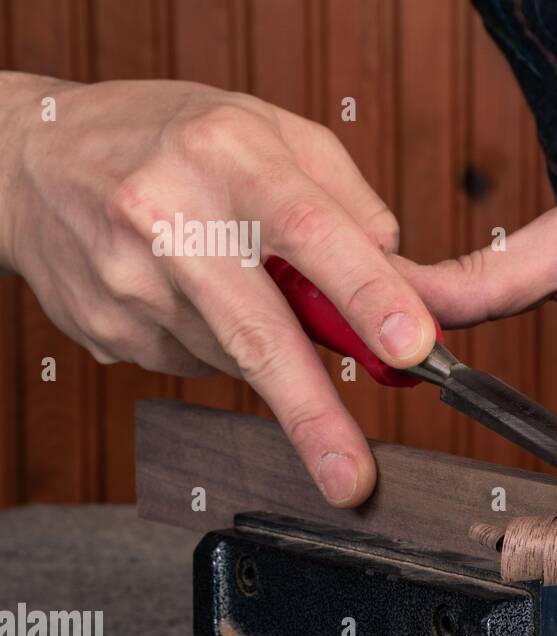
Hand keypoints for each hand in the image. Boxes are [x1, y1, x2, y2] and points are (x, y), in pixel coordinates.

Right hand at [0, 73, 436, 506]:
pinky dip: (224, 344)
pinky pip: (203, 362)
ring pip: (242, 358)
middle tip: (351, 479)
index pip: (312, 230)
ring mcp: (132, 284)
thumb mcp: (273, 133)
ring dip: (274, 346)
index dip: (367, 295)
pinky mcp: (113, 332)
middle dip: (314, 414)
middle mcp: (171, 217)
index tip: (413, 348)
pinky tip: (194, 294)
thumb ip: (352, 205)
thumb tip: (415, 286)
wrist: (35, 158)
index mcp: (228, 155)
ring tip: (238, 279)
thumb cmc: (176, 140)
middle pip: (258, 333)